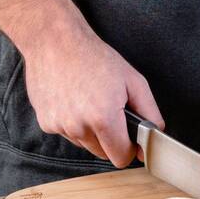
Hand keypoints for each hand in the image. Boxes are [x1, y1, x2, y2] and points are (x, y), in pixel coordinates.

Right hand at [22, 15, 164, 168]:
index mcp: (104, 117)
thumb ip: (150, 112)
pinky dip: (72, 123)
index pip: (121, 158)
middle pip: (103, 154)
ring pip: (85, 144)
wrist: (54, 40)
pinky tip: (72, 100)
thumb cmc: (93, 56)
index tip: (128, 135)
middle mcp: (79, 126)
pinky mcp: (46, 123)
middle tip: (108, 109)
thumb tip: (153, 137)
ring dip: (90, 131)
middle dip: (110, 139)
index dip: (128, 148)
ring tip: (88, 100)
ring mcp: (60, 126)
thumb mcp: (133, 79)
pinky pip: (67, 134)